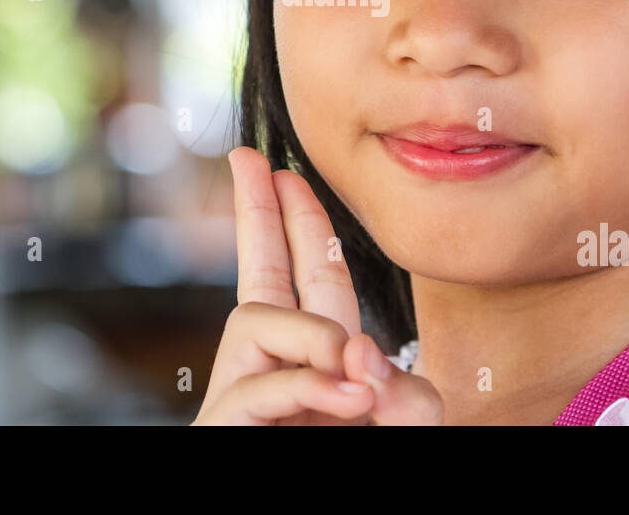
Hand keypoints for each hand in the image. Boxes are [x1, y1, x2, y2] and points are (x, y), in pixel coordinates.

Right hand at [191, 146, 443, 424]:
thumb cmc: (372, 474)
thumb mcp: (407, 426)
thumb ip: (405, 395)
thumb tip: (357, 352)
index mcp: (323, 364)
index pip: (313, 280)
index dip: (303, 225)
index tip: (286, 175)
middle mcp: (274, 372)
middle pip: (259, 275)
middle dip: (256, 212)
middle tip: (245, 155)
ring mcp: (238, 398)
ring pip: (256, 320)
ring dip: (313, 337)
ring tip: (357, 391)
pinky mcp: (221, 428)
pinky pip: (256, 386)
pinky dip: (307, 388)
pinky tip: (347, 403)